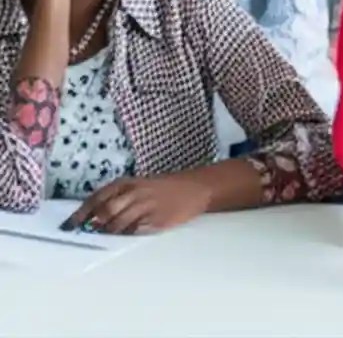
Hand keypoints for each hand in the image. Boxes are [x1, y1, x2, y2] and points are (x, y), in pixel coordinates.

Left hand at [62, 174, 212, 234]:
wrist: (195, 188)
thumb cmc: (163, 188)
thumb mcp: (139, 185)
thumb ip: (118, 198)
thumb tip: (94, 218)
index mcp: (127, 183)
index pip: (96, 199)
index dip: (80, 214)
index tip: (68, 226)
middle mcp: (135, 193)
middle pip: (106, 212)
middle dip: (95, 225)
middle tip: (91, 234)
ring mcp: (147, 207)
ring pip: (119, 224)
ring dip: (110, 233)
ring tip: (109, 237)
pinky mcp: (158, 220)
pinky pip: (136, 231)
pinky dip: (128, 236)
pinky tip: (128, 236)